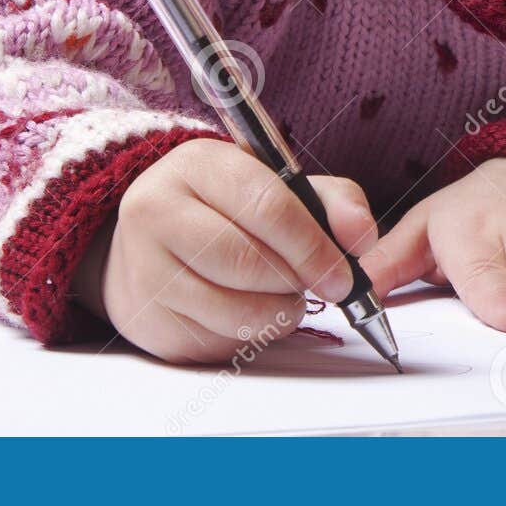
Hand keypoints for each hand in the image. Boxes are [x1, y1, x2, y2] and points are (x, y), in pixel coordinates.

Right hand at [88, 137, 378, 364]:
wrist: (145, 243)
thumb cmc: (224, 210)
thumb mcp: (277, 184)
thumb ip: (332, 201)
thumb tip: (361, 237)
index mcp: (197, 164)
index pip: (268, 206)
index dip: (314, 246)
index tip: (343, 275)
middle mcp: (157, 211)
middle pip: (251, 262)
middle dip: (298, 282)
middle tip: (318, 286)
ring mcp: (146, 270)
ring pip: (237, 311)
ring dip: (278, 313)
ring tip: (281, 294)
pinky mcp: (149, 322)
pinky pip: (219, 341)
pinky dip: (249, 334)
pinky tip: (244, 308)